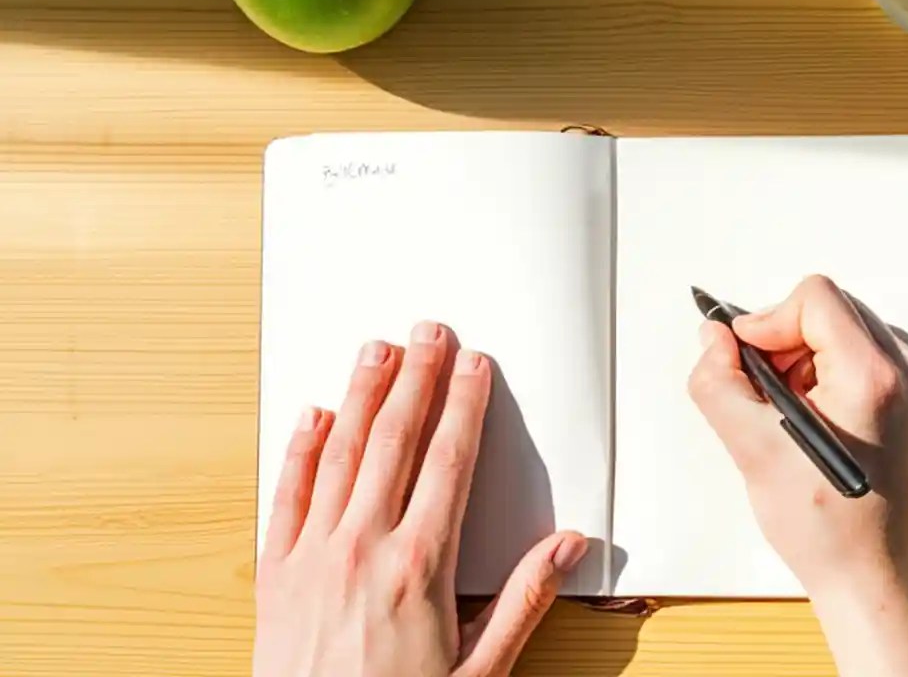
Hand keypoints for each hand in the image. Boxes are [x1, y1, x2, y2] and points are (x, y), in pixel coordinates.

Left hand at [254, 322, 588, 676]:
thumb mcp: (481, 671)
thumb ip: (523, 601)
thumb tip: (565, 546)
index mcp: (421, 565)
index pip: (449, 461)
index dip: (464, 405)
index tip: (473, 366)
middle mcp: (363, 548)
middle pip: (395, 440)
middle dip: (416, 378)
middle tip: (428, 332)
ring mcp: (312, 556)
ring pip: (340, 453)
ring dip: (361, 394)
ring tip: (376, 350)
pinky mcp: (274, 575)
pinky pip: (286, 494)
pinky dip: (300, 449)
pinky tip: (313, 415)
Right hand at [688, 275, 907, 589]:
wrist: (863, 569)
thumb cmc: (825, 525)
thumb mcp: (751, 449)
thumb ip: (719, 381)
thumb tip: (713, 340)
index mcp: (874, 378)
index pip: (814, 298)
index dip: (766, 321)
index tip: (745, 356)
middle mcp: (905, 373)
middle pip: (829, 308)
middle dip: (784, 340)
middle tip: (763, 388)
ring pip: (841, 327)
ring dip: (802, 356)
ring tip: (787, 408)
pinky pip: (857, 351)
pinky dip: (824, 370)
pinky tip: (810, 413)